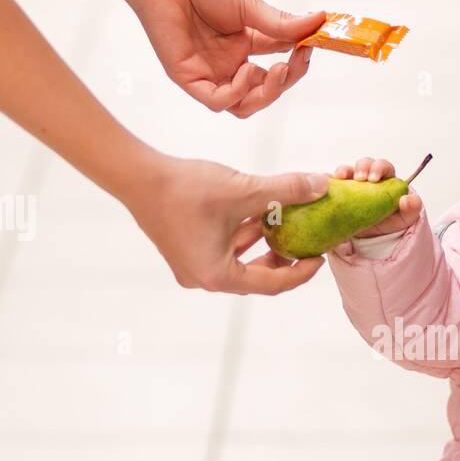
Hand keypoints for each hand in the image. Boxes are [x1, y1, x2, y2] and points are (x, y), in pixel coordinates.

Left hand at [125, 0, 324, 116]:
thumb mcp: (249, 5)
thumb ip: (281, 23)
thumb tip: (320, 21)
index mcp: (245, 48)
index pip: (278, 67)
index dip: (297, 63)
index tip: (311, 48)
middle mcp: (228, 66)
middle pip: (263, 94)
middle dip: (284, 84)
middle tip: (294, 65)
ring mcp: (209, 74)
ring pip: (243, 105)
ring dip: (265, 94)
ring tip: (274, 71)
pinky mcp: (188, 79)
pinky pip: (217, 101)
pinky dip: (237, 93)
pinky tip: (248, 71)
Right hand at [127, 154, 329, 293]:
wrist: (138, 176)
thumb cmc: (187, 188)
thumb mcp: (244, 190)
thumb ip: (286, 190)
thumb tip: (321, 185)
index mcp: (218, 276)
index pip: (272, 284)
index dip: (301, 271)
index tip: (319, 256)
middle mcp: (204, 278)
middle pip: (256, 277)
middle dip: (283, 258)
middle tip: (306, 242)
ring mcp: (192, 266)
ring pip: (240, 261)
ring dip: (263, 243)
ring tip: (286, 223)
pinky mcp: (186, 250)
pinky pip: (224, 249)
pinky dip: (243, 235)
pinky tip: (258, 213)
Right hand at [333, 158, 423, 237]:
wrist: (377, 237)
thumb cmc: (392, 221)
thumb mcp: (406, 217)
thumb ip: (412, 207)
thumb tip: (407, 199)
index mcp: (385, 179)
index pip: (382, 166)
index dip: (378, 168)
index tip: (374, 179)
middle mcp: (368, 179)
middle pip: (363, 164)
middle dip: (361, 167)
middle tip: (360, 178)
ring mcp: (352, 185)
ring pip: (346, 171)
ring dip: (343, 171)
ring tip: (340, 178)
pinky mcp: (339, 193)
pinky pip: (331, 184)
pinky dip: (327, 182)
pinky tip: (324, 186)